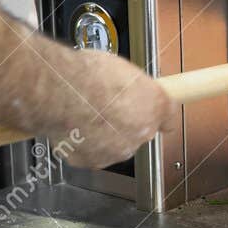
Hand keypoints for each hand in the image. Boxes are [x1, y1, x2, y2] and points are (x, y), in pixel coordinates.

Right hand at [51, 51, 171, 169]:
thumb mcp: (122, 67)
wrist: (59, 91)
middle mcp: (140, 133)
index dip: (156, 113)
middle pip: (137, 132)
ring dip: (103, 134)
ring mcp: (116, 149)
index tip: (153, 112)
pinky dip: (82, 142)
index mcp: (155, 106)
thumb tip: (131, 87)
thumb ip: (134, 86)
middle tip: (105, 105)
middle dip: (123, 122)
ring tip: (85, 113)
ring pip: (113, 145)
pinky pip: (90, 153)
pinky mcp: (92, 160)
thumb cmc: (87, 74)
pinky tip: (73, 125)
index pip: (168, 117)